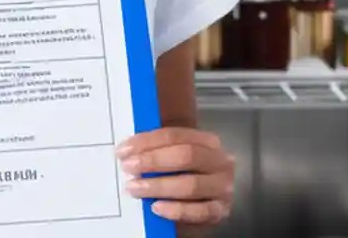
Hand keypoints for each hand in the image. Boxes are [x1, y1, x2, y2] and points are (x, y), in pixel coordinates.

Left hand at [118, 127, 234, 225]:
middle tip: (129, 167)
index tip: (124, 150)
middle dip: (153, 161)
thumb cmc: (185, 176)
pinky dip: (176, 210)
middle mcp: (220, 162)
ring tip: (135, 188)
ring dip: (158, 186)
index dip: (147, 142)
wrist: (204, 205)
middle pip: (186, 156)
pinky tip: (157, 207)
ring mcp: (222, 187)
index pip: (175, 135)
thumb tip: (128, 149)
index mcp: (208, 142)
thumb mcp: (175, 158)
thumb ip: (158, 150)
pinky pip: (199, 211)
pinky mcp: (221, 211)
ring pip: (190, 185)